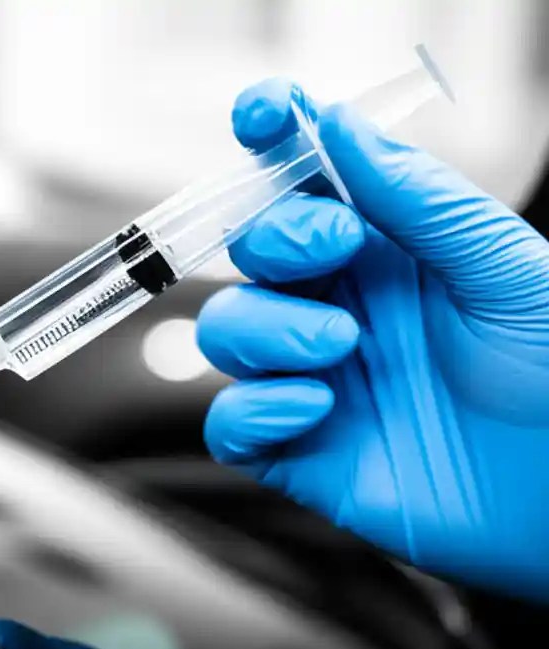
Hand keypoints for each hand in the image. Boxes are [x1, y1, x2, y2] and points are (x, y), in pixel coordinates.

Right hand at [198, 78, 548, 600]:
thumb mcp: (506, 269)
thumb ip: (418, 199)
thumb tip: (338, 124)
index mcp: (387, 251)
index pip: (307, 181)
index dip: (273, 139)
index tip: (263, 115)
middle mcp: (338, 305)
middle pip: (248, 248)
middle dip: (272, 238)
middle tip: (333, 251)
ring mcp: (311, 377)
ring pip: (226, 331)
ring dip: (266, 328)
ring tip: (337, 346)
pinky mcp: (297, 450)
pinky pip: (230, 422)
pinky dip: (254, 410)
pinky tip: (316, 410)